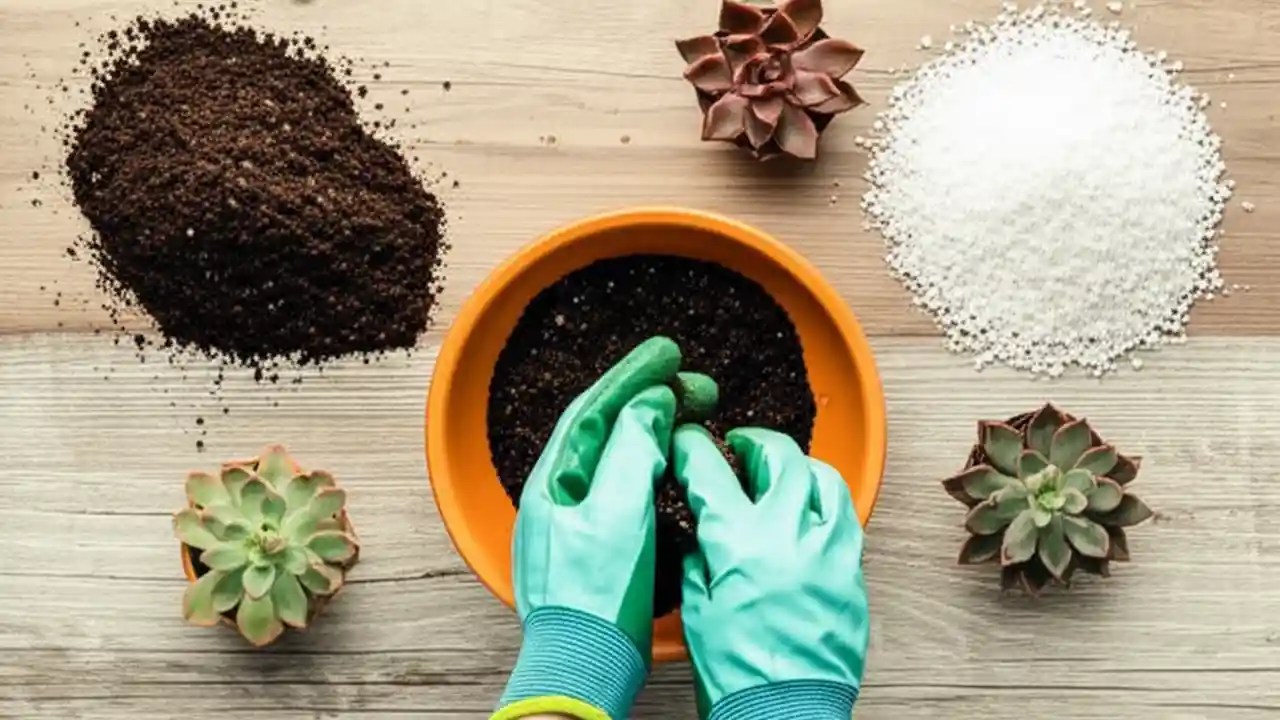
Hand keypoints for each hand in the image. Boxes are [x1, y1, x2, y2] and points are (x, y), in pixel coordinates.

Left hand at [494, 336, 689, 719]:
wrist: (584, 668)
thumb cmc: (594, 599)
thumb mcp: (616, 515)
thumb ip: (631, 453)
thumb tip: (649, 406)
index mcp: (553, 482)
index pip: (593, 410)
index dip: (632, 375)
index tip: (670, 352)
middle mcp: (559, 497)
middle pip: (606, 430)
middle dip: (651, 400)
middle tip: (700, 385)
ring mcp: (577, 524)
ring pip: (618, 460)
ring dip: (656, 431)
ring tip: (693, 414)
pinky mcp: (598, 551)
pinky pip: (626, 491)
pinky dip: (654, 468)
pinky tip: (676, 466)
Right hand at [674, 426, 869, 719]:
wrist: (786, 714)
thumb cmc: (735, 673)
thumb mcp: (697, 609)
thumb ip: (700, 559)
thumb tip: (704, 533)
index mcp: (738, 541)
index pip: (710, 470)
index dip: (692, 447)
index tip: (687, 442)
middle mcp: (787, 534)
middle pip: (779, 456)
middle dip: (754, 442)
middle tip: (740, 448)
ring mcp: (827, 550)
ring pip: (823, 478)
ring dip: (798, 466)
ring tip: (783, 472)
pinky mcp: (851, 573)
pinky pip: (844, 519)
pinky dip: (825, 504)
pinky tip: (811, 514)